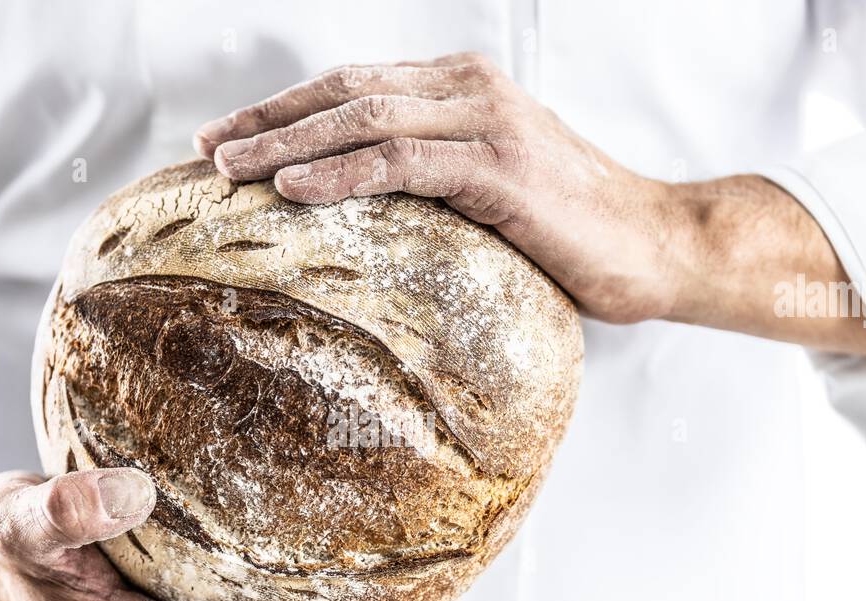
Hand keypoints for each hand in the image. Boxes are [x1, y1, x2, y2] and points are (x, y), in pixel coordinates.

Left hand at [195, 52, 865, 357]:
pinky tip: (291, 188)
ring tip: (226, 169)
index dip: (287, 111)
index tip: (232, 138)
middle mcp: (470, 90)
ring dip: (285, 143)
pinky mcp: (498, 166)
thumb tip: (371, 218)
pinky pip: (400, 161)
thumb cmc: (577, 232)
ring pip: (362, 118)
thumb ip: (438, 182)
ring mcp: (486, 122)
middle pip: (345, 92)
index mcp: (465, 91)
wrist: (659, 245)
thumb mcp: (495, 194)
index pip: (356, 89)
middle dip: (268, 120)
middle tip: (206, 150)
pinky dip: (339, 171)